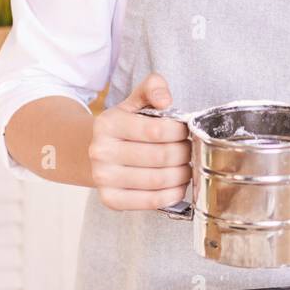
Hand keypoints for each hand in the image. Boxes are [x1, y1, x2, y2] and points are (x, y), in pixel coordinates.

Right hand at [88, 72, 191, 210]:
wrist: (98, 151)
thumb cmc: (125, 126)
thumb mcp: (136, 100)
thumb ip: (153, 88)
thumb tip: (165, 99)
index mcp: (108, 123)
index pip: (157, 130)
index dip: (180, 132)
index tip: (187, 131)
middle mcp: (100, 151)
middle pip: (161, 157)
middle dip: (185, 154)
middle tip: (191, 151)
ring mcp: (103, 178)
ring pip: (158, 180)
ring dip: (182, 175)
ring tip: (187, 167)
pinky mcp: (110, 200)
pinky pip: (149, 202)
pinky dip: (171, 195)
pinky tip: (178, 186)